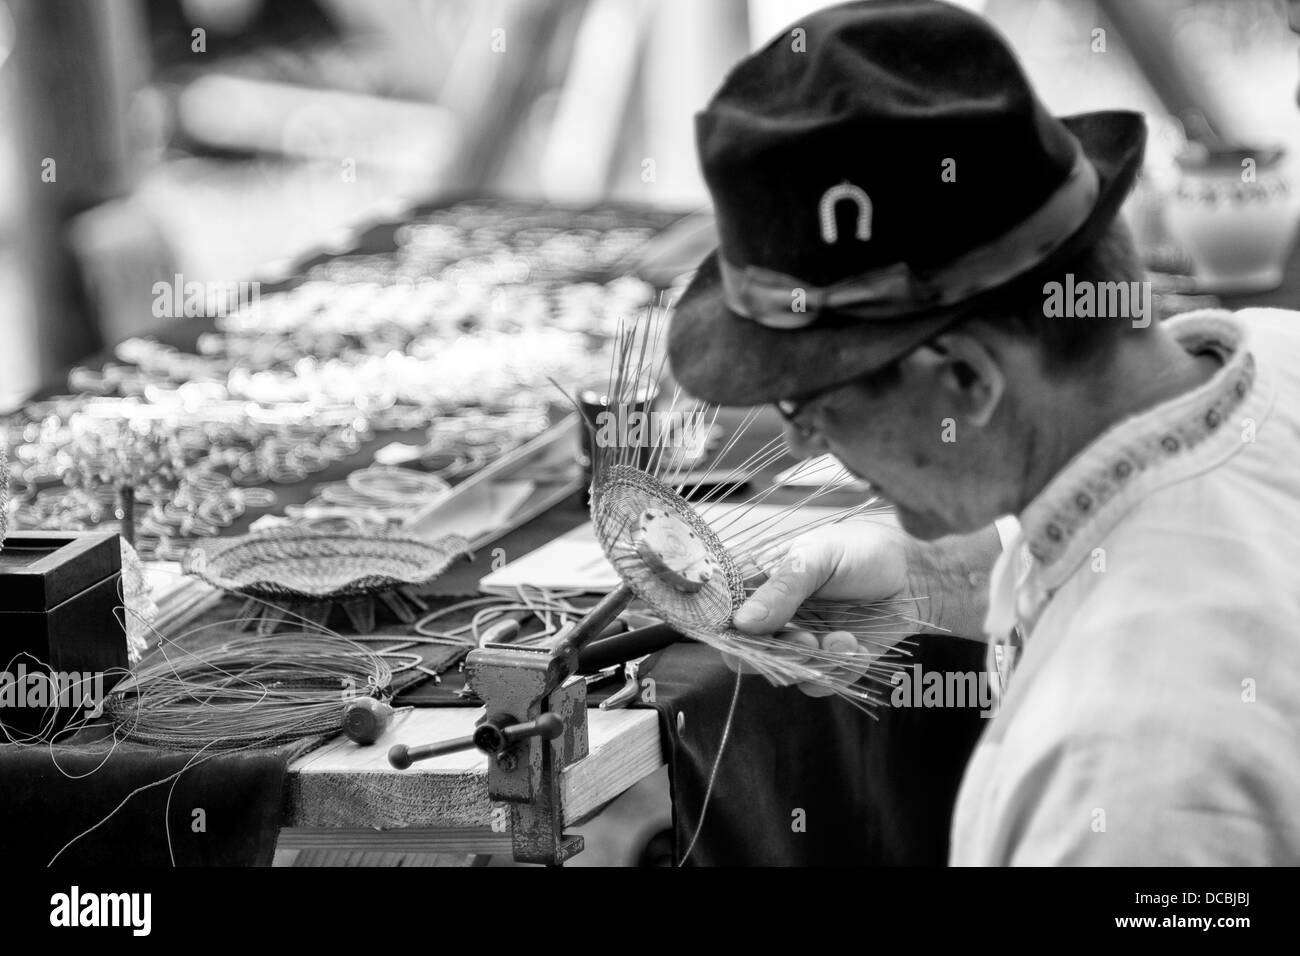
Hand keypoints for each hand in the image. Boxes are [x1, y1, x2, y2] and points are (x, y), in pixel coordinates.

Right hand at [725, 518, 998, 694]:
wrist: (916, 576)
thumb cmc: (863, 551)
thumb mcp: (818, 556)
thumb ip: (782, 588)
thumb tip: (742, 622)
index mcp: (759, 582)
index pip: (720, 609)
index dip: (720, 624)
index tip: (736, 629)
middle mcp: (773, 616)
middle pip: (742, 651)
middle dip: (769, 653)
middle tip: (801, 640)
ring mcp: (799, 642)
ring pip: (781, 673)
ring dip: (808, 661)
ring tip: (839, 640)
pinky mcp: (829, 666)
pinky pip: (817, 687)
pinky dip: (837, 672)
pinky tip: (856, 648)